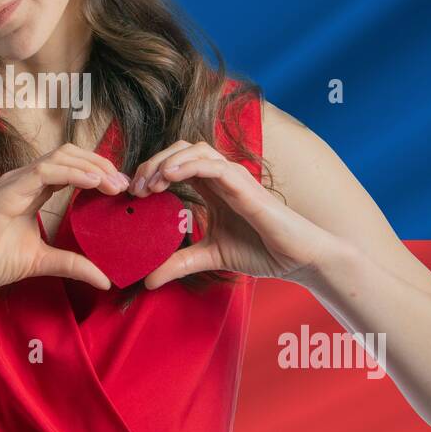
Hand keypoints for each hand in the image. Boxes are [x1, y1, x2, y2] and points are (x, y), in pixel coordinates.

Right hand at [0, 143, 131, 299]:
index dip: (98, 172)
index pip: (71, 167)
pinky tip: (93, 183)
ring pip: (61, 156)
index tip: (121, 189)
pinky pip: (46, 171)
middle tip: (124, 184)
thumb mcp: (42, 261)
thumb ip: (73, 264)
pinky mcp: (9, 190)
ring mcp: (16, 181)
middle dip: (101, 164)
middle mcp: (25, 179)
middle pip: (71, 154)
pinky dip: (73, 173)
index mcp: (33, 190)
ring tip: (114, 183)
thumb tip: (105, 280)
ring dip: (92, 166)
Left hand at [128, 140, 339, 287]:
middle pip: (180, 150)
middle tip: (135, 188)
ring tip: (149, 183)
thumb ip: (179, 263)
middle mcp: (221, 177)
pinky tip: (169, 176)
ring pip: (195, 150)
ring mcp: (234, 178)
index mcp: (212, 188)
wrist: (296, 259)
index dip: (151, 171)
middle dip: (153, 162)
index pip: (176, 164)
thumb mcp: (209, 257)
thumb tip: (147, 281)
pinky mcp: (245, 186)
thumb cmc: (260, 250)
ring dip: (167, 161)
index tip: (134, 193)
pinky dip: (188, 165)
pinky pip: (214, 166)